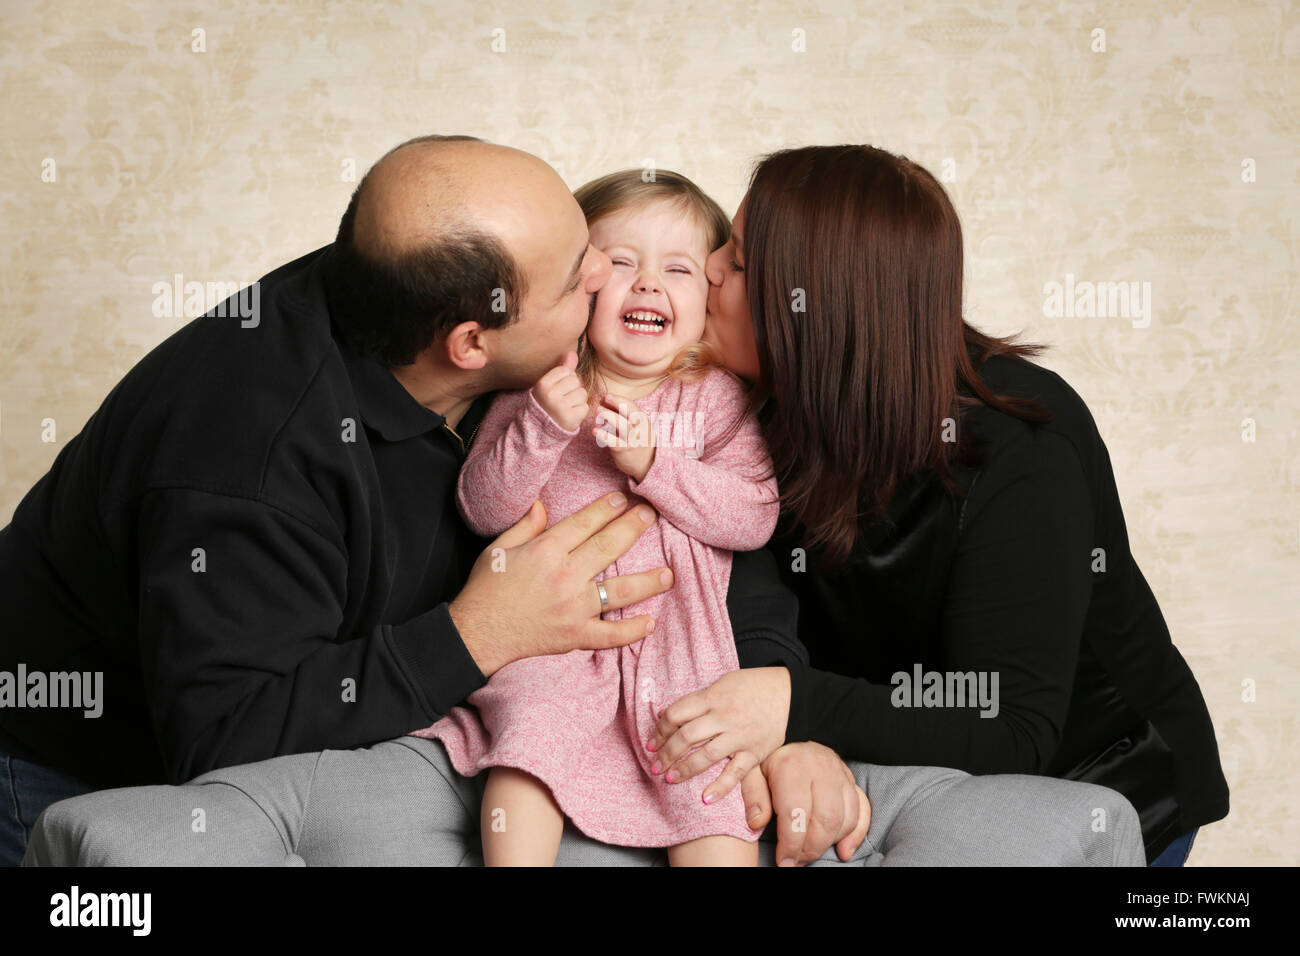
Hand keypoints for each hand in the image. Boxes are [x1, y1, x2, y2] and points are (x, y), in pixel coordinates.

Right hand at [449, 491, 673, 675]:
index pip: (584, 523)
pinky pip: (610, 635)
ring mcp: (573, 608)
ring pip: (619, 592)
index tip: (624, 498)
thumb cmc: (486, 588)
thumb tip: (543, 505)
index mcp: (545, 551)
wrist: (477, 633)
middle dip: (633, 529)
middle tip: (652, 515)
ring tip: (668, 574)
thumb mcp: (498, 548)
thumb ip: (525, 526)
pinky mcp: (575, 636)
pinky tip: (650, 623)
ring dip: (647, 582)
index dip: (606, 508)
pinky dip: (631, 631)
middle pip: (608, 548)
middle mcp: (564, 576)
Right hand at [531, 351, 589, 431]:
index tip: (558, 388)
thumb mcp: (550, 385)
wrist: (540, 430)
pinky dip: (581, 411)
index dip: (566, 379)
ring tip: (567, 406)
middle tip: (563, 399)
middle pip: (575, 381)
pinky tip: (571, 414)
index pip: (566, 371)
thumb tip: (573, 353)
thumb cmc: (547, 403)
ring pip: (582, 393)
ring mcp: (560, 407)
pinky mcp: (570, 418)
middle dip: (573, 389)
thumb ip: (563, 369)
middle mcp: (550, 395)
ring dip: (578, 400)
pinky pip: (585, 407)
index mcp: (543, 384)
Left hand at [593, 392, 655, 482]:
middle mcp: (639, 429)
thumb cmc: (638, 440)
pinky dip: (604, 436)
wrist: (647, 463)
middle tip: (602, 400)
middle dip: (616, 404)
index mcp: (642, 420)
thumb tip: (604, 401)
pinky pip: (614, 442)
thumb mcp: (636, 426)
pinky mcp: (624, 450)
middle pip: (629, 414)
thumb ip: (623, 415)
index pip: (632, 406)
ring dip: (609, 417)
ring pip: (623, 426)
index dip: (620, 400)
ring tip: (598, 413)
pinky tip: (595, 431)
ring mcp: (632, 440)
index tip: (608, 395)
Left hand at [644, 668, 789, 803]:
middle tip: (654, 765)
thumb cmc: (753, 686)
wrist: (791, 693)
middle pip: (687, 737)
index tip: (651, 742)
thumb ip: (696, 700)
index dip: (659, 730)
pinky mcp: (755, 752)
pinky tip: (705, 798)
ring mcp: (740, 736)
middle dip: (666, 753)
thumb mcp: (722, 683)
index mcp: (713, 697)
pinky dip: (720, 787)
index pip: (677, 714)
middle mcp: (725, 716)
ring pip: (706, 756)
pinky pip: (736, 773)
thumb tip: (665, 713)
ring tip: (669, 779)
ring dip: (685, 769)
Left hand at [741, 742, 870, 865]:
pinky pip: (863, 809)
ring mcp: (840, 774)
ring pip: (845, 817)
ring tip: (810, 854)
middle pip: (825, 819)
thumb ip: (753, 796)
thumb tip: (757, 822)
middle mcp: (820, 768)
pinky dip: (856, 834)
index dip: (791, 843)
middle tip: (797, 861)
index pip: (796, 812)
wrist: (792, 738)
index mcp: (791, 765)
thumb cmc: (770, 761)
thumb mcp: (752, 772)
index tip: (784, 861)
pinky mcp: (851, 781)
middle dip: (811, 848)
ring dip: (829, 843)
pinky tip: (844, 850)